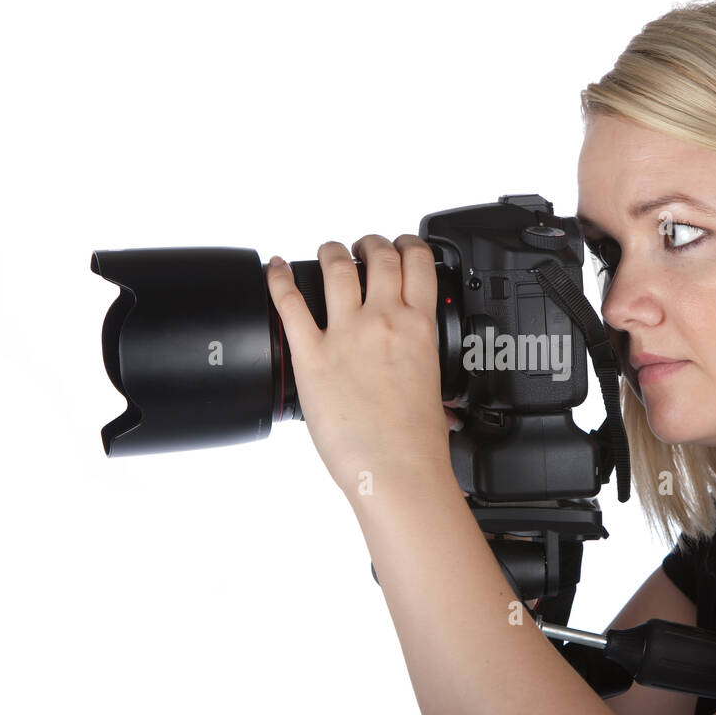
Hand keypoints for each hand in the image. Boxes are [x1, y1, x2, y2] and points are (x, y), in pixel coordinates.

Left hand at [265, 235, 453, 500]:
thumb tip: (440, 393)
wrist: (396, 469)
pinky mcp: (311, 355)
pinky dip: (279, 279)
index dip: (409, 245)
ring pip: (336, 267)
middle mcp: (384, 321)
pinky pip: (289, 303)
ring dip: (332, 253)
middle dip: (370, 244)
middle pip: (379, 255)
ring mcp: (346, 334)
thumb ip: (427, 374)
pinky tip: (275, 269)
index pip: (419, 263)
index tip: (403, 246)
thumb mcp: (436, 392)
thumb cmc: (416, 443)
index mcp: (419, 327)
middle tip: (363, 249)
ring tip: (329, 254)